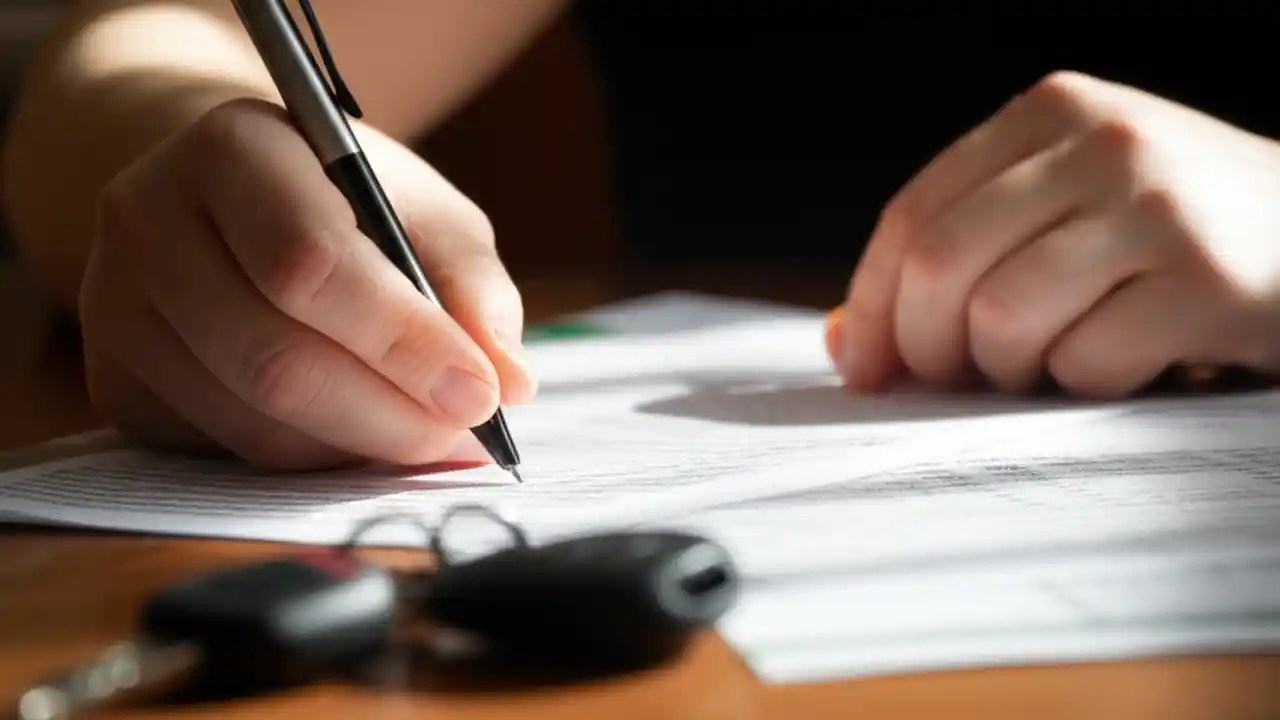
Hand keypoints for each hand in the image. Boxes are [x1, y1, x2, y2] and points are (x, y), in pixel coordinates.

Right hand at [80, 99, 536, 469]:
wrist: (215, 193)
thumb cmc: (334, 196)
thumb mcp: (418, 207)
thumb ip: (470, 285)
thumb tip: (508, 381)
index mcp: (232, 150)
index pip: (308, 263)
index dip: (401, 340)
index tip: (480, 392)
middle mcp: (149, 223)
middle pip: (273, 357)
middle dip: (389, 415)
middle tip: (463, 435)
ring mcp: (116, 306)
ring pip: (251, 420)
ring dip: (357, 447)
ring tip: (425, 435)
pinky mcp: (117, 379)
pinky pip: (225, 449)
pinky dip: (311, 458)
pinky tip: (358, 433)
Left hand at [829, 71, 1279, 397]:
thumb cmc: (1172, 237)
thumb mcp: (1064, 212)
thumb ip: (956, 256)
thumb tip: (841, 339)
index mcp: (1051, 112)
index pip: (911, 214)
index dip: (871, 304)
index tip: (864, 368)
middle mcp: (1102, 142)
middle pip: (939, 265)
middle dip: (924, 346)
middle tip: (953, 379)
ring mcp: (1159, 206)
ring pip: (1001, 318)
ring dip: (1007, 371)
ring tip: (1048, 365)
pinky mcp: (1208, 281)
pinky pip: (1085, 362)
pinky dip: (1084, 386)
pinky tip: (1122, 365)